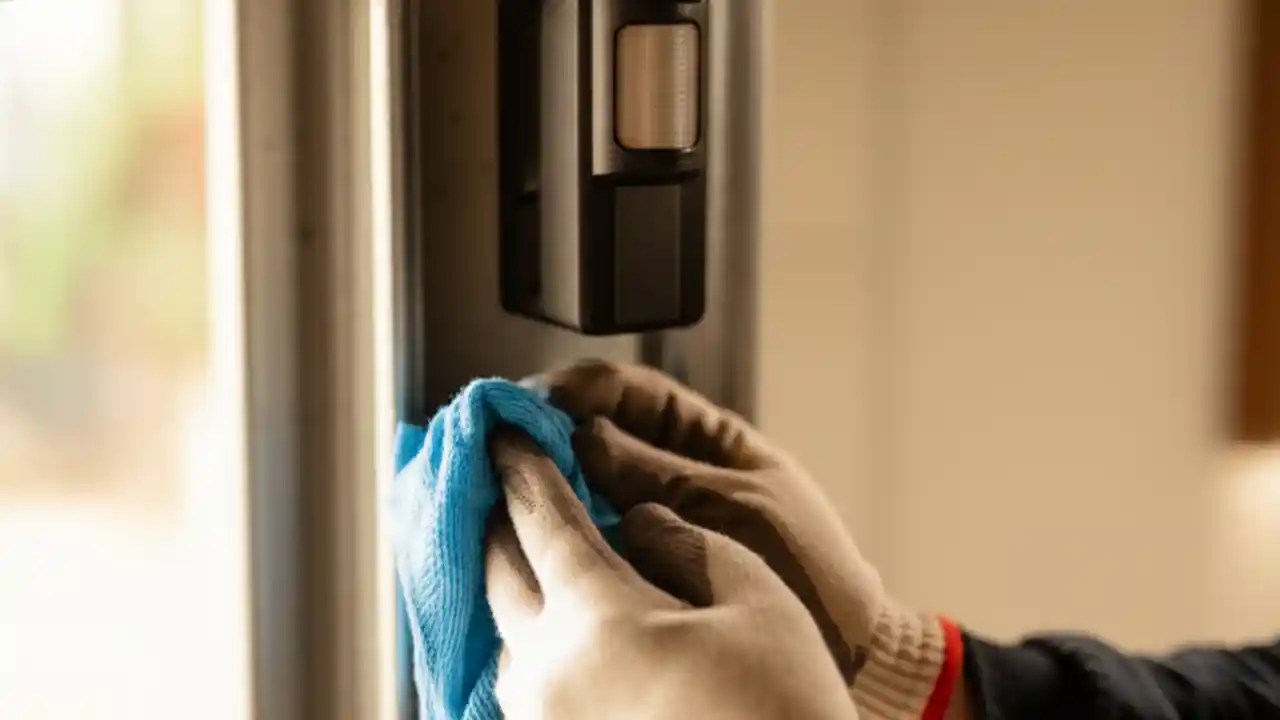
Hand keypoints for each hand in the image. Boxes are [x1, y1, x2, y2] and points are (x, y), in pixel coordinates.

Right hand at [541, 360, 953, 717]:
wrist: (843, 646)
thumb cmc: (808, 566)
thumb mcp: (732, 507)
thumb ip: (659, 472)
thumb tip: (581, 434)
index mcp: (702, 437)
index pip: (623, 390)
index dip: (573, 387)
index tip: (530, 402)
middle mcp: (667, 470)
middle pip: (589, 435)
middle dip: (542, 435)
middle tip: (497, 445)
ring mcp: (650, 518)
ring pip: (581, 487)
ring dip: (544, 484)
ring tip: (502, 488)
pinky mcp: (639, 566)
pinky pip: (589, 538)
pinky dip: (559, 534)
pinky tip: (530, 536)